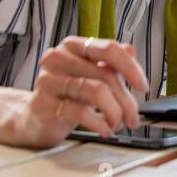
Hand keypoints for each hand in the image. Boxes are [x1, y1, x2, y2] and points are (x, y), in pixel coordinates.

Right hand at [17, 36, 149, 145]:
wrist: (34, 118)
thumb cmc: (68, 95)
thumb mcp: (92, 75)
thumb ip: (111, 63)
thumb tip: (131, 52)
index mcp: (73, 46)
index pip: (109, 49)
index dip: (131, 68)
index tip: (142, 87)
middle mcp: (58, 58)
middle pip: (106, 75)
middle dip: (126, 101)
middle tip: (133, 118)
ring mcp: (48, 79)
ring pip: (96, 92)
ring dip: (115, 113)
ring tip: (118, 124)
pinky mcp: (42, 103)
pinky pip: (80, 111)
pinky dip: (99, 123)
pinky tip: (104, 130)